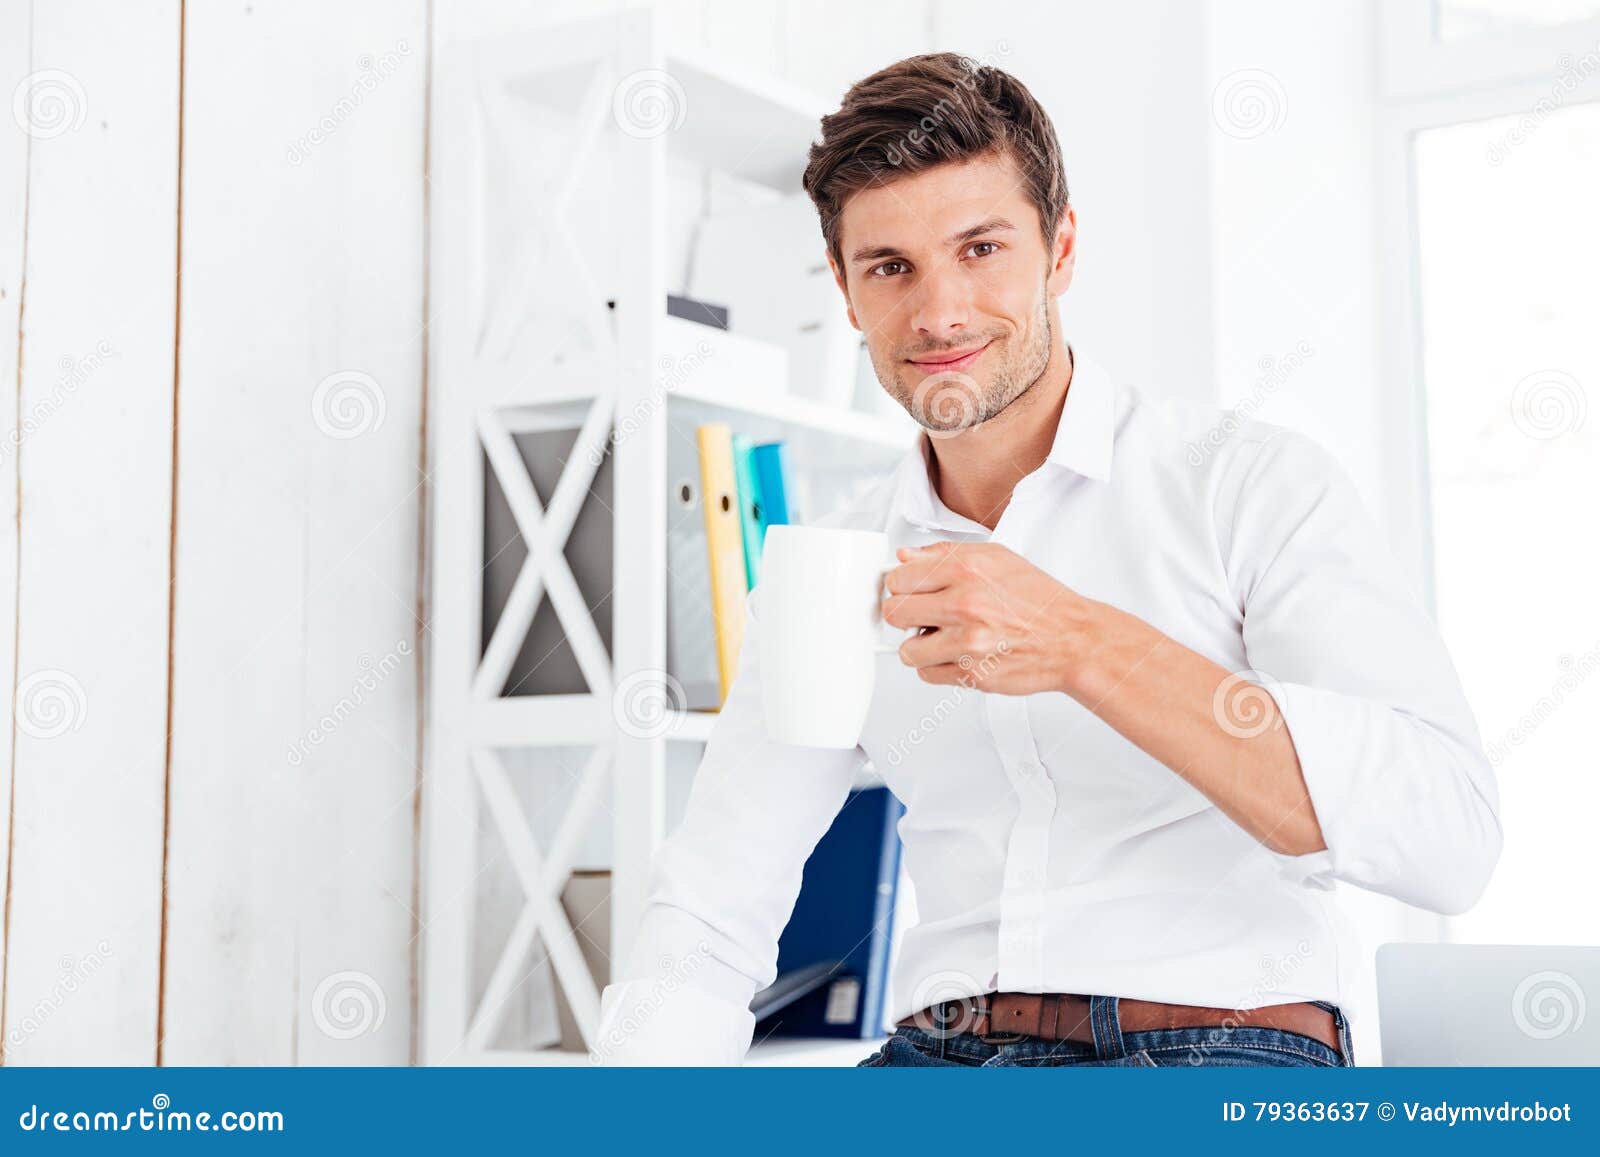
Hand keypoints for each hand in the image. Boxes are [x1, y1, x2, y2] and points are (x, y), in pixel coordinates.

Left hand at [881, 541, 1098, 694]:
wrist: (1072, 639)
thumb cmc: (1038, 600)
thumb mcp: (996, 558)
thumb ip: (945, 554)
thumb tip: (905, 558)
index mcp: (967, 570)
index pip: (899, 578)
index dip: (900, 585)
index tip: (907, 590)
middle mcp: (965, 605)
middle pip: (895, 613)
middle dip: (904, 614)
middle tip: (920, 615)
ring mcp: (967, 643)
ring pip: (907, 651)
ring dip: (918, 646)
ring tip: (939, 638)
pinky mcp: (972, 674)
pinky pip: (927, 675)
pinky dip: (936, 667)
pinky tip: (955, 654)